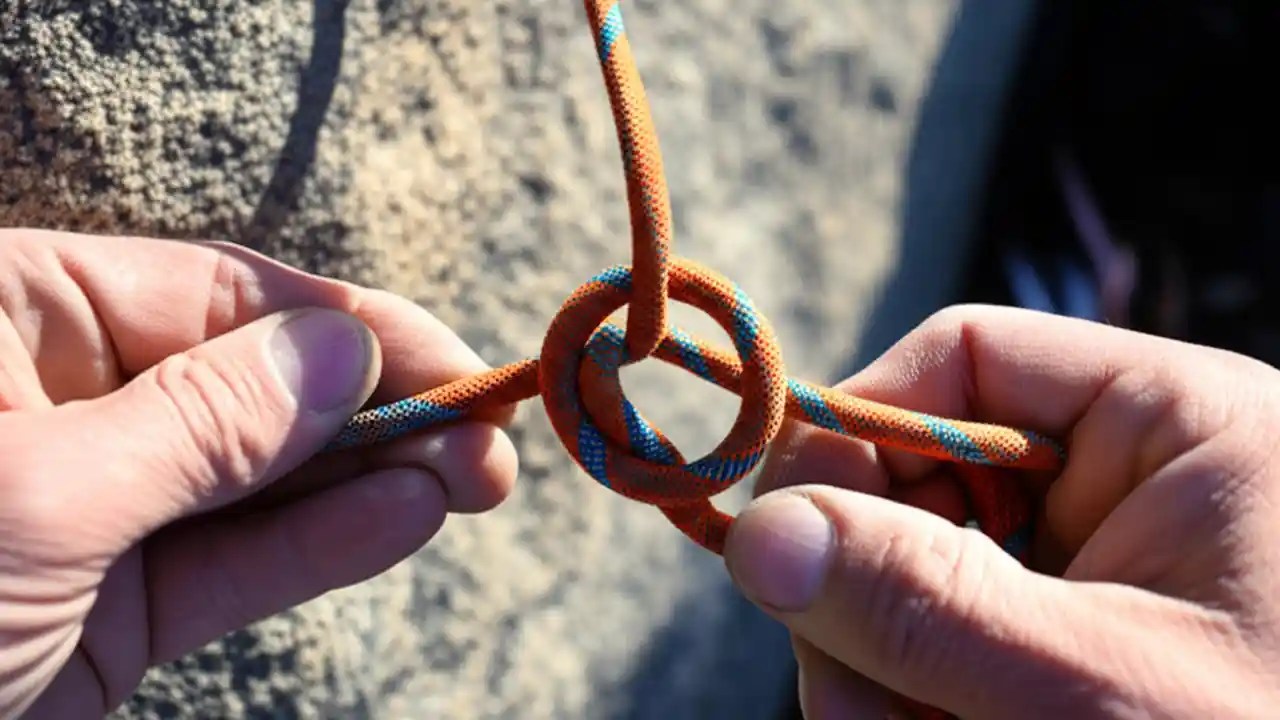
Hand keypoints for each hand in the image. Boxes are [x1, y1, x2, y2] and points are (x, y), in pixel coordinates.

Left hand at [0, 230, 517, 718]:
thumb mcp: (38, 495)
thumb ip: (202, 420)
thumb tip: (345, 348)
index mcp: (12, 316)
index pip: (220, 296)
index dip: (352, 324)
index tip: (455, 361)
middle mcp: (61, 396)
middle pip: (258, 383)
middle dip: (382, 406)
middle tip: (492, 432)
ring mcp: (96, 505)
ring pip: (262, 477)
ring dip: (377, 474)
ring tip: (480, 475)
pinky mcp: (117, 606)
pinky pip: (237, 560)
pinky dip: (325, 545)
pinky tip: (409, 517)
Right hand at [725, 305, 1279, 717]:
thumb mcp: (1098, 692)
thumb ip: (925, 604)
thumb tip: (756, 532)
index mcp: (1176, 422)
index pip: (963, 358)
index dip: (855, 431)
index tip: (781, 539)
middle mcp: (1133, 480)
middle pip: (924, 478)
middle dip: (865, 592)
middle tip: (854, 710)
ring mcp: (1099, 569)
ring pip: (919, 574)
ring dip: (880, 665)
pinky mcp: (1075, 644)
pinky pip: (951, 640)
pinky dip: (917, 697)